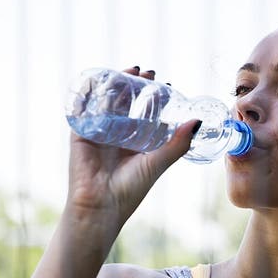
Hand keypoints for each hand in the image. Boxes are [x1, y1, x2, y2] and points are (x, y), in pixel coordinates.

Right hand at [66, 66, 199, 224]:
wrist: (99, 207)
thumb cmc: (129, 191)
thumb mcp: (157, 163)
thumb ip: (177, 143)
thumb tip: (197, 122)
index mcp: (134, 144)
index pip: (145, 114)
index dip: (155, 98)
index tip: (166, 84)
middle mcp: (116, 137)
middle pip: (126, 104)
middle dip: (137, 86)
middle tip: (149, 72)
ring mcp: (98, 134)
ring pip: (107, 102)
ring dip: (118, 84)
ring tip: (132, 70)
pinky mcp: (80, 134)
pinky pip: (85, 109)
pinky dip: (92, 92)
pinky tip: (102, 77)